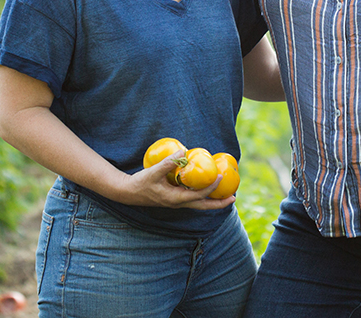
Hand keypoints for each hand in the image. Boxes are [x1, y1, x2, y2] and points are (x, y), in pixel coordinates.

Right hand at [112, 151, 233, 209]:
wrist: (128, 193)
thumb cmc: (140, 183)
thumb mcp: (154, 172)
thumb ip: (168, 163)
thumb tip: (183, 153)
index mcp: (176, 199)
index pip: (199, 195)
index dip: (211, 186)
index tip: (220, 176)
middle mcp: (179, 203)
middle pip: (204, 206)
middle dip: (219, 203)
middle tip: (233, 198)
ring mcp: (176, 203)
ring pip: (199, 204)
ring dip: (212, 201)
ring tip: (224, 195)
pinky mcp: (174, 199)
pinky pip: (193, 199)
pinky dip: (202, 196)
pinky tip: (205, 187)